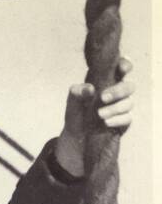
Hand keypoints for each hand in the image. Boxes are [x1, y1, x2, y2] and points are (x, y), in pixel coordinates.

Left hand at [54, 57, 134, 176]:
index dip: (125, 65)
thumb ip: (77, 92)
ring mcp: (122, 107)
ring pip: (129, 102)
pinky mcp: (123, 122)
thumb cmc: (76, 114)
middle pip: (129, 86)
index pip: (123, 68)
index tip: (121, 68)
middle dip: (119, 90)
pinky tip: (106, 122)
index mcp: (108, 81)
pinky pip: (128, 118)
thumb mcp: (72, 102)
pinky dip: (118, 120)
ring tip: (99, 114)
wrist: (75, 138)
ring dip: (115, 108)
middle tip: (103, 98)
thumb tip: (89, 89)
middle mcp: (118, 92)